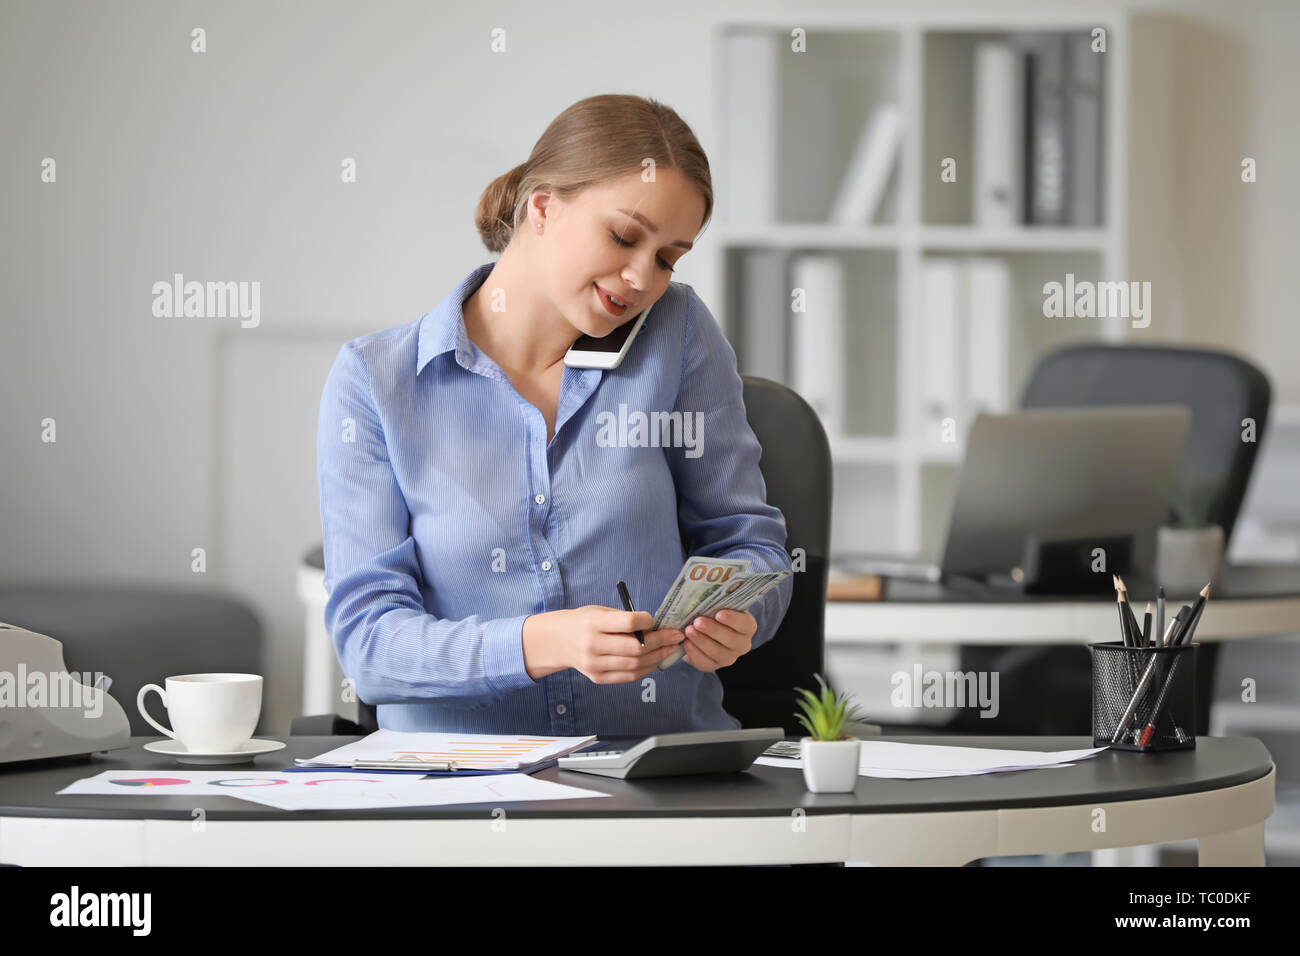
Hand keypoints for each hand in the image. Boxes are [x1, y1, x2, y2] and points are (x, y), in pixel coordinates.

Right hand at [522, 606, 684, 683]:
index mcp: (593, 623)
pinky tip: (655, 661)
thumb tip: (655, 627)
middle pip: (635, 648)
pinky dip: (645, 669)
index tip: (656, 620)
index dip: (646, 621)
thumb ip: (624, 619)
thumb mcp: (599, 611)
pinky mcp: (598, 678)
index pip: (627, 623)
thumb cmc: (584, 622)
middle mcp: (592, 645)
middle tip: (676, 637)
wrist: (558, 641)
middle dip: (661, 642)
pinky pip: (628, 676)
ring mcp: (595, 665)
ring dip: (658, 657)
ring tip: (670, 649)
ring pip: (635, 665)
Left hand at [682, 609, 756, 671]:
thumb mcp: (716, 606)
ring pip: (718, 653)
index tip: (719, 614)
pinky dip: (695, 653)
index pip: (745, 624)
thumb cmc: (712, 613)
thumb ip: (714, 603)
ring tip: (688, 630)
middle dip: (713, 630)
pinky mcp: (713, 665)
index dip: (733, 620)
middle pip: (731, 640)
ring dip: (702, 641)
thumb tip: (702, 596)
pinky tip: (686, 643)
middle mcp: (741, 644)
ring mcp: (728, 657)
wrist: (702, 630)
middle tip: (698, 621)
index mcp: (747, 626)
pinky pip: (705, 663)